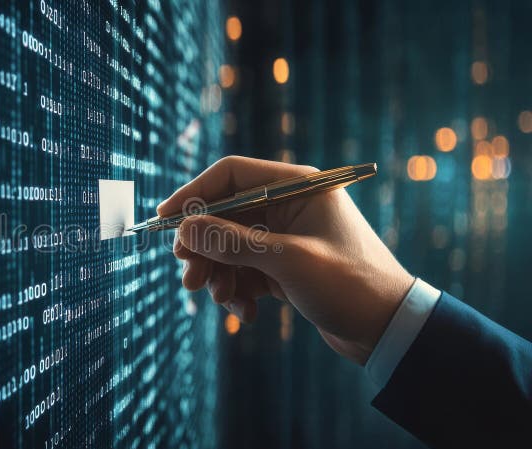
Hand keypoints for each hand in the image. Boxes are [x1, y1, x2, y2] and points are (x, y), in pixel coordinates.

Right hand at [159, 156, 413, 364]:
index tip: (165, 223)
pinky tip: (247, 312)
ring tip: (220, 300)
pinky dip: (238, 289)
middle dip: (204, 248)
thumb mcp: (286, 261)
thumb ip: (231, 243)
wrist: (389, 329)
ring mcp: (284, 236)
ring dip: (219, 273)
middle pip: (224, 215)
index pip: (230, 175)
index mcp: (296, 187)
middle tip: (190, 278)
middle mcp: (287, 206)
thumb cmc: (349, 285)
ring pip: (230, 246)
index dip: (193, 196)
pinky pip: (244, 269)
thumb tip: (183, 229)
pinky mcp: (284, 265)